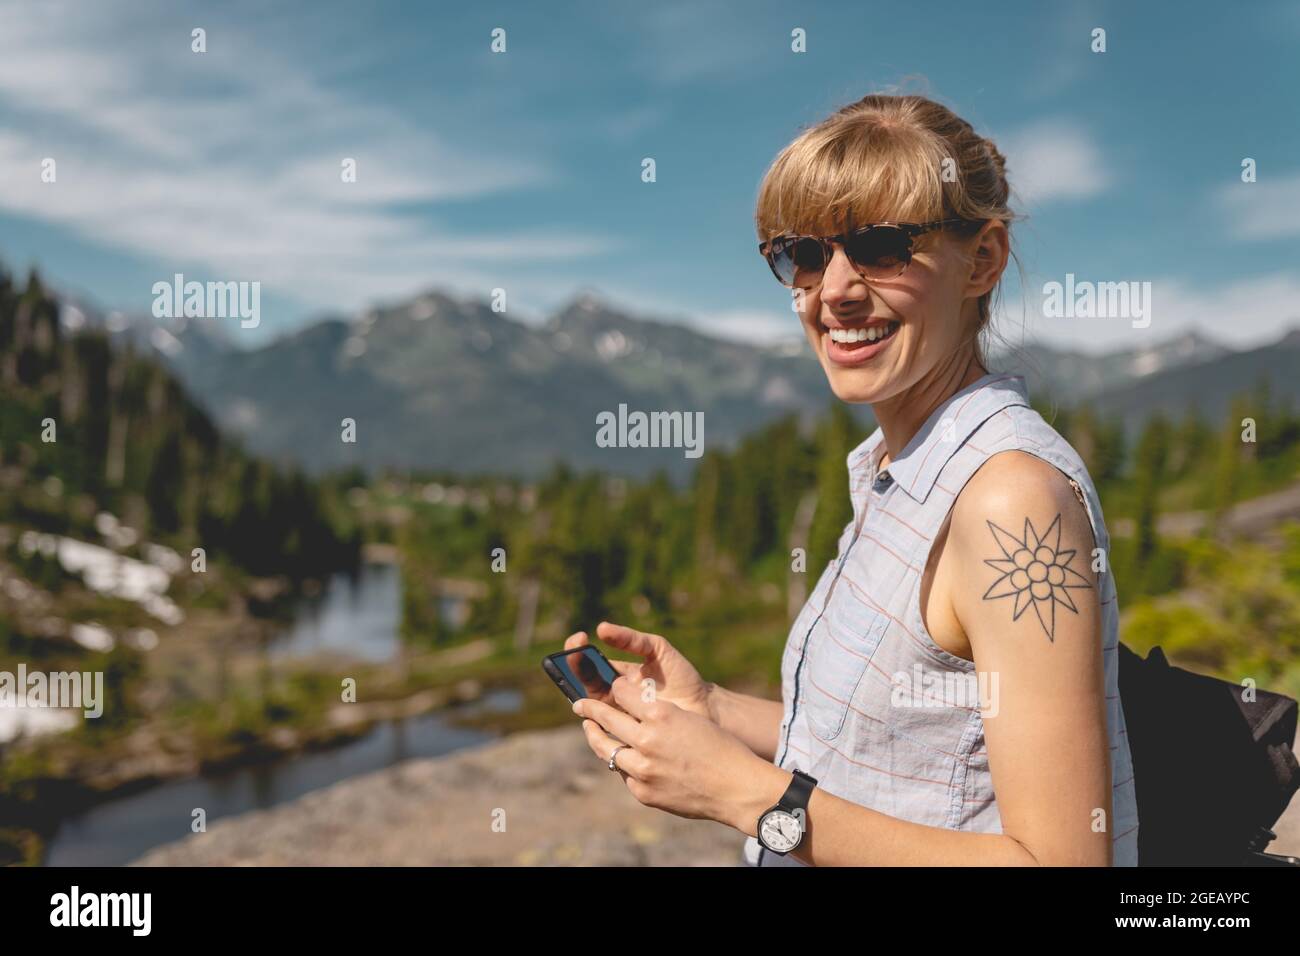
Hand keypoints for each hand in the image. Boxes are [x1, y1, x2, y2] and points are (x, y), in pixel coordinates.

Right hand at [564, 622, 714, 721]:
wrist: (704, 706)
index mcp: (619, 675)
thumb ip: (632, 640)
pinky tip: (595, 707)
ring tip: (584, 674)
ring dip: (581, 693)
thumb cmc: (681, 677)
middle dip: (574, 665)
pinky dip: (596, 721)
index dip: (579, 651)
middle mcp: (614, 696)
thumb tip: (602, 628)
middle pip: (584, 683)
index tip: (580, 638)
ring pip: (589, 708)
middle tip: (576, 653)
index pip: (589, 663)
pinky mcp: (627, 736)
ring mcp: (619, 717)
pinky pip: (604, 730)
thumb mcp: (657, 649)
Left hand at [573, 675, 785, 831]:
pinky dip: (622, 763)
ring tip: (589, 728)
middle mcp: (646, 740)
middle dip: (590, 709)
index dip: (616, 688)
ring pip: (605, 749)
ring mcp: (642, 769)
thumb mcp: (688, 720)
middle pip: (606, 718)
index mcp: (660, 715)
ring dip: (595, 736)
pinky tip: (620, 758)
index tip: (610, 686)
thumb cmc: (720, 748)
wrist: (736, 788)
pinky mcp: (642, 792)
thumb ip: (658, 716)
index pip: (622, 693)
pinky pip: (623, 773)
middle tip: (579, 704)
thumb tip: (633, 712)